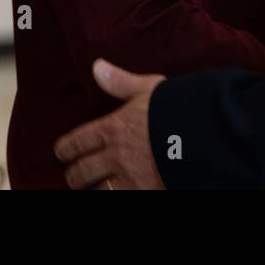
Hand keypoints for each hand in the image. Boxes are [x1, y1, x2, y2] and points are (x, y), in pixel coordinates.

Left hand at [54, 59, 165, 189]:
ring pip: (99, 192)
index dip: (65, 149)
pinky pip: (121, 198)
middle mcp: (116, 157)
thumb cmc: (176, 108)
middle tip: (73, 176)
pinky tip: (118, 193)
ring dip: (94, 191)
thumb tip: (97, 66)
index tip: (61, 152)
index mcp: (113, 129)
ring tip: (93, 190)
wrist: (204, 134)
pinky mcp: (145, 192)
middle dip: (75, 176)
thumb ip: (120, 82)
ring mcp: (130, 179)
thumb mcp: (148, 89)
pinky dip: (116, 195)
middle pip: (82, 172)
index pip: (77, 142)